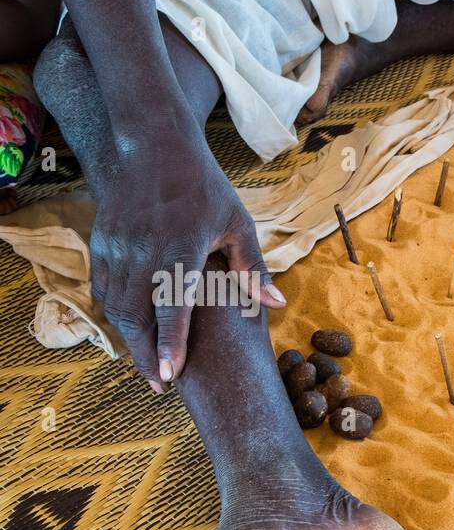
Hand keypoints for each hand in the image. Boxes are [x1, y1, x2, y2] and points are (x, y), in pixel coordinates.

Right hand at [88, 133, 283, 390]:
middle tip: (161, 386)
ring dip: (130, 339)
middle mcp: (142, 250)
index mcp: (180, 247)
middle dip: (146, 355)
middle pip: (137, 316)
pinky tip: (132, 331)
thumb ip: (252, 267)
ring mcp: (117, 246)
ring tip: (148, 366)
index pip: (172, 306)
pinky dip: (116, 314)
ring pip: (116, 306)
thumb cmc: (204, 186)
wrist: (153, 143)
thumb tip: (276, 304)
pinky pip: (104, 289)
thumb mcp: (238, 222)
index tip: (170, 375)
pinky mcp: (102, 242)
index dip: (170, 344)